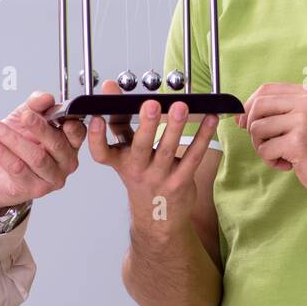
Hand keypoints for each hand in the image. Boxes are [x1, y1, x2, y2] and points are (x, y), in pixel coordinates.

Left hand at [0, 91, 86, 208]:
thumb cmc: (16, 145)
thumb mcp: (24, 117)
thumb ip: (36, 104)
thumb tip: (46, 97)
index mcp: (69, 142)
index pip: (77, 132)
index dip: (68, 122)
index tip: (53, 113)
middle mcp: (66, 162)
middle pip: (57, 144)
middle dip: (39, 128)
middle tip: (24, 117)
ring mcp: (52, 178)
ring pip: (36, 157)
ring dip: (14, 139)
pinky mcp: (34, 189)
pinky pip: (18, 168)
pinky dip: (2, 152)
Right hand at [86, 80, 219, 229]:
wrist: (158, 217)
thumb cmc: (142, 177)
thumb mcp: (125, 153)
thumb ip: (119, 121)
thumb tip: (109, 87)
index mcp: (120, 162)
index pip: (102, 153)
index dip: (96, 137)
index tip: (96, 118)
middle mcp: (138, 170)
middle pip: (140, 147)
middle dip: (146, 124)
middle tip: (150, 104)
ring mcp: (160, 177)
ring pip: (168, 151)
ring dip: (175, 127)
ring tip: (181, 107)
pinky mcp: (181, 181)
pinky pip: (193, 157)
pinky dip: (202, 137)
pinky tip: (210, 120)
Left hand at [236, 83, 306, 204]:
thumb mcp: (305, 121)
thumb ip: (278, 113)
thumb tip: (240, 116)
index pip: (265, 89)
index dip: (249, 105)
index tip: (244, 122)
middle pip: (257, 106)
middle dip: (253, 129)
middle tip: (266, 144)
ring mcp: (303, 121)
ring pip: (257, 129)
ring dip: (262, 147)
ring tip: (281, 155)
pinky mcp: (299, 142)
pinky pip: (264, 149)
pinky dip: (271, 161)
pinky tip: (288, 165)